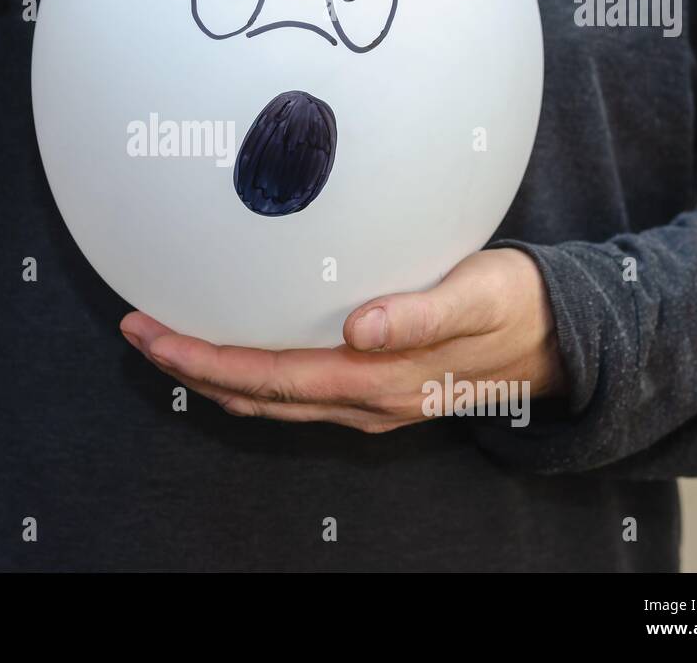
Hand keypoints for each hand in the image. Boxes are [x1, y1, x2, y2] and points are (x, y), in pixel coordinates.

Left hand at [120, 248, 564, 432]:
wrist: (559, 340)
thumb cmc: (515, 306)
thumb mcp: (479, 296)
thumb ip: (421, 314)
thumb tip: (359, 328)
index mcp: (380, 377)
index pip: (272, 377)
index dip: (206, 362)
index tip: (154, 335)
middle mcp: (364, 399)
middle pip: (256, 393)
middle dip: (190, 367)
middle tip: (136, 331)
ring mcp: (367, 400)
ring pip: (271, 398)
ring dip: (213, 372)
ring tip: (167, 340)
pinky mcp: (373, 387)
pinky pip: (294, 389)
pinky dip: (250, 372)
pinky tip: (234, 344)